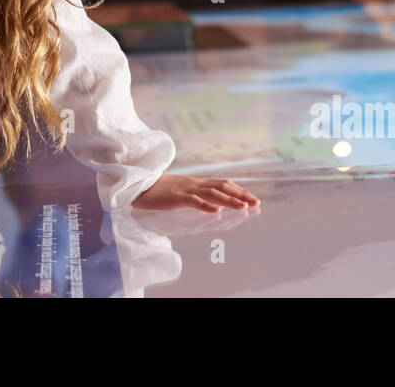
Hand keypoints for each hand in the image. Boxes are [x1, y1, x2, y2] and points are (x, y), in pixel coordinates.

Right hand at [132, 173, 259, 212]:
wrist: (137, 184)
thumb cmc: (158, 190)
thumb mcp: (180, 190)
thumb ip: (196, 194)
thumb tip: (214, 203)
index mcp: (196, 183)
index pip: (222, 184)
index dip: (239, 190)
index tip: (253, 198)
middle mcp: (194, 184)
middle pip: (222, 187)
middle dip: (241, 195)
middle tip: (257, 203)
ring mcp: (185, 190)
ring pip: (212, 193)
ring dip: (229, 201)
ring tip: (244, 208)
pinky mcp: (175, 197)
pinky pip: (192, 201)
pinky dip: (205, 205)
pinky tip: (216, 211)